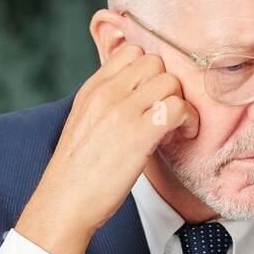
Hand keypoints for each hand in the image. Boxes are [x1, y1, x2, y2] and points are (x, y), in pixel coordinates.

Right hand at [16, 39, 198, 253]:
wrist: (64, 201)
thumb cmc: (78, 172)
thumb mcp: (85, 123)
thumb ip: (107, 102)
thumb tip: (138, 95)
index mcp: (92, 88)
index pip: (131, 51)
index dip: (150, 70)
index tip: (152, 95)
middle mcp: (106, 93)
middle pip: (155, 62)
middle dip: (167, 86)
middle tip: (166, 113)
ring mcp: (122, 112)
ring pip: (170, 82)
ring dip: (181, 103)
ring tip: (175, 128)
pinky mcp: (139, 135)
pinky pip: (178, 108)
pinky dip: (189, 120)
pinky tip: (182, 136)